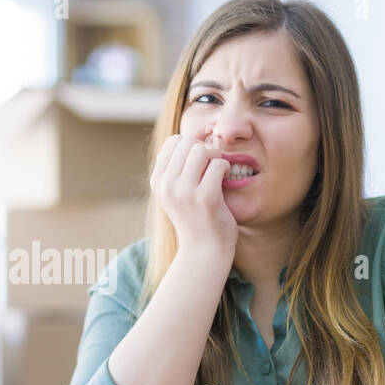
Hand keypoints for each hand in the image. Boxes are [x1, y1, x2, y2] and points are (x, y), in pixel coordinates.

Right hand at [149, 134, 237, 257]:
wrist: (204, 250)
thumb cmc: (196, 217)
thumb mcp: (177, 191)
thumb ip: (178, 166)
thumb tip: (195, 134)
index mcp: (157, 181)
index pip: (173, 141)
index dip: (191, 146)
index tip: (200, 162)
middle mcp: (166, 185)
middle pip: (188, 142)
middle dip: (205, 150)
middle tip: (212, 167)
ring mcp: (184, 192)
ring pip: (203, 150)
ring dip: (216, 158)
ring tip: (218, 173)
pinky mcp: (204, 198)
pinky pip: (219, 165)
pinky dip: (226, 169)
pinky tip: (224, 182)